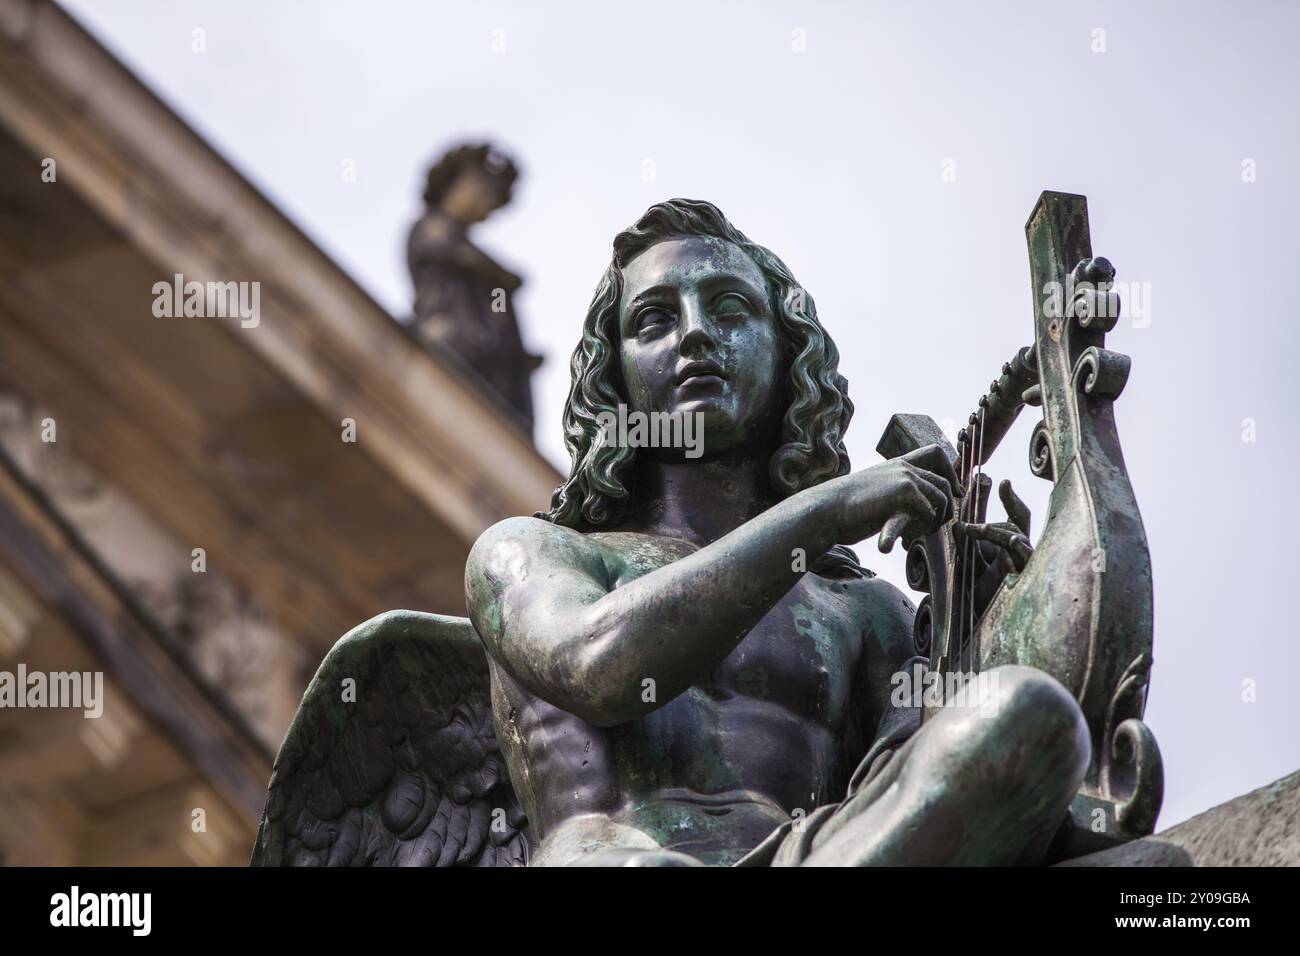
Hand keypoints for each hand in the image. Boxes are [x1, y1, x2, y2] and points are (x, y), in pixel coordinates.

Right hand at [840, 443, 960, 552]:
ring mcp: (906, 477)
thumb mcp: (875, 493)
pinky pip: (930, 513)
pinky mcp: (905, 492)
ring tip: (914, 534)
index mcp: (897, 464)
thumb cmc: (846, 508)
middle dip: (947, 508)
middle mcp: (904, 467)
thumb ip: (895, 493)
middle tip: (932, 526)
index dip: (950, 472)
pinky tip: (903, 536)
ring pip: (941, 500)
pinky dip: (920, 528)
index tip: (955, 492)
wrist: (826, 510)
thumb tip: (916, 509)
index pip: (935, 453)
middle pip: (944, 483)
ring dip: (933, 521)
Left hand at [958, 479, 1032, 574]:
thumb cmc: (978, 583)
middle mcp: (1021, 549)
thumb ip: (966, 538)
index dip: (1011, 498)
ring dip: (996, 531)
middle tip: (993, 493)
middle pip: (1018, 521)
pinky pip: (1025, 559)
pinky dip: (1020, 549)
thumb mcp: (969, 555)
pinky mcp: (1024, 576)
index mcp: (1011, 541)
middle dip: (1007, 506)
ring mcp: (1024, 562)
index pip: (1017, 515)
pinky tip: (1013, 541)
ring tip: (978, 528)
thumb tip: (957, 523)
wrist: (979, 612)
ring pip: (1017, 537)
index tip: (1003, 481)